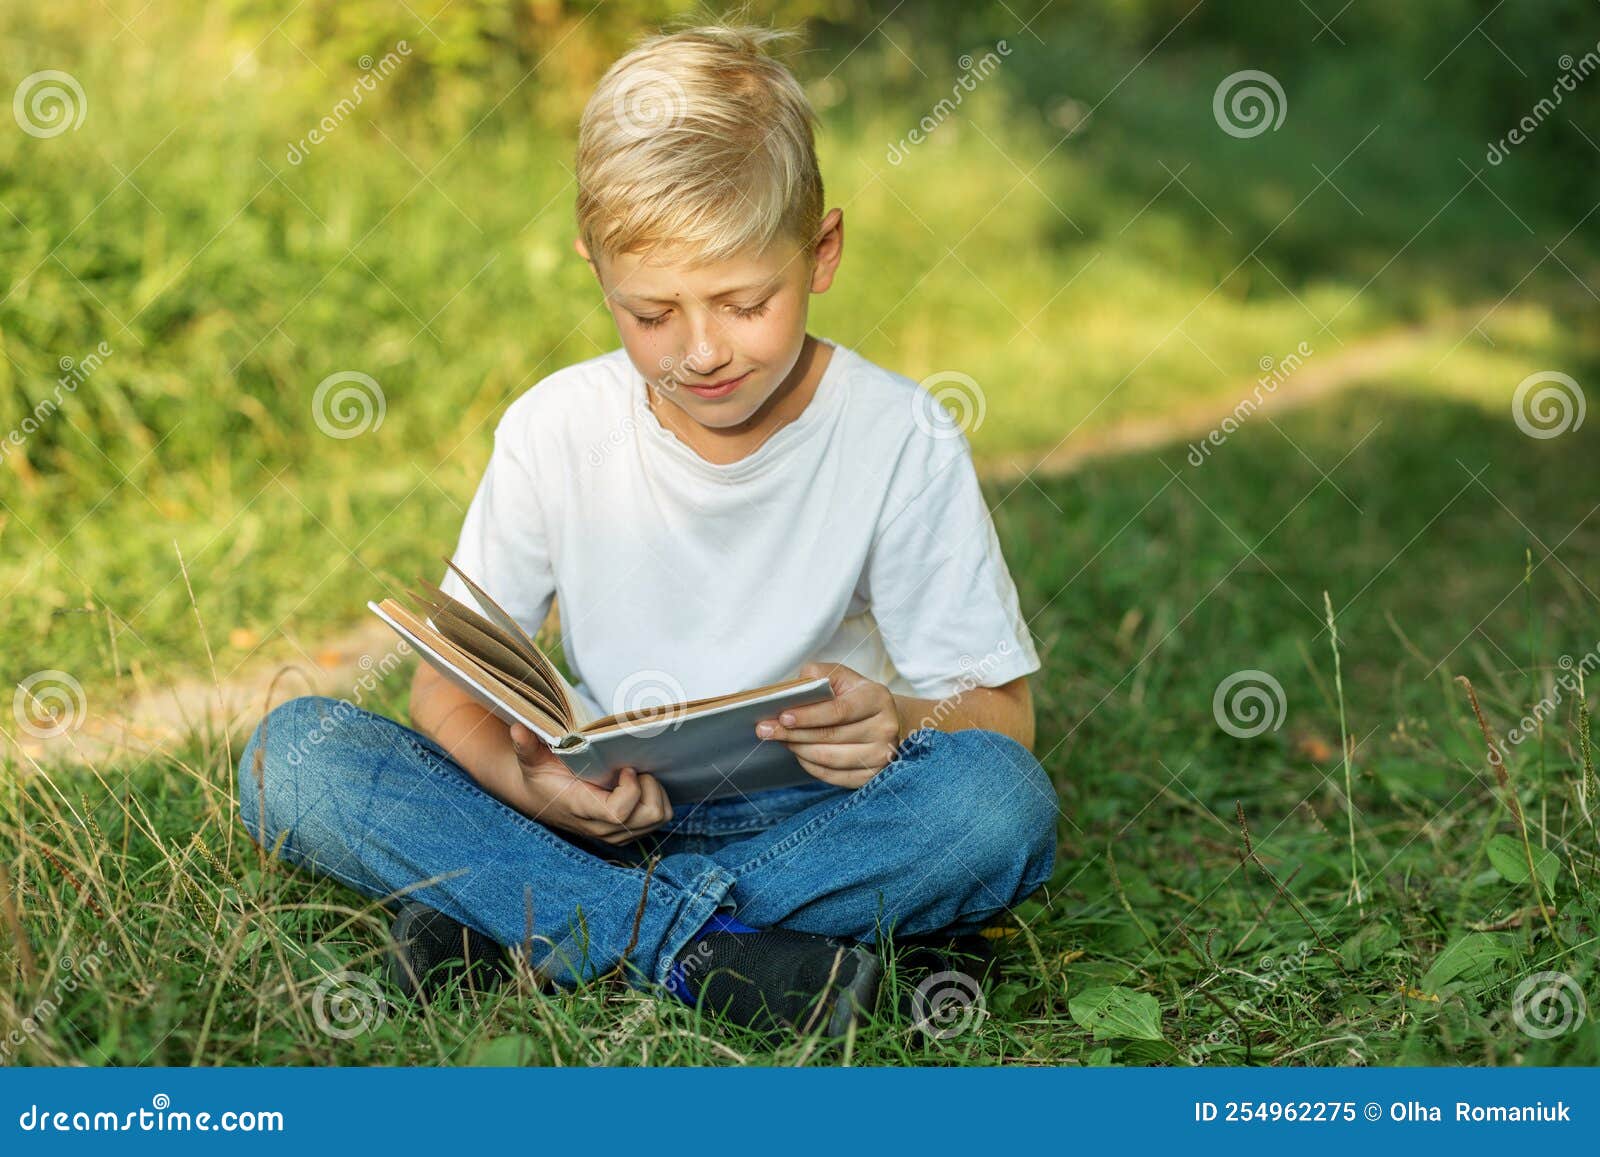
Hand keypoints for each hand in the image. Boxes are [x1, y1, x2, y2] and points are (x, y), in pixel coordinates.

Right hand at [507, 723, 671, 844]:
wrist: (539, 798)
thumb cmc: (540, 776)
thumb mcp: (531, 759)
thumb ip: (527, 746)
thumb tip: (518, 729)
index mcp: (584, 808)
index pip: (620, 812)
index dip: (632, 789)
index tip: (626, 767)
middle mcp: (603, 827)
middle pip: (649, 816)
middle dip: (652, 788)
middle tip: (636, 769)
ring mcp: (616, 832)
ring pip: (658, 818)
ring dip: (657, 794)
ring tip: (640, 775)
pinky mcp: (625, 831)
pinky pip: (657, 820)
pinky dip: (656, 800)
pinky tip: (641, 784)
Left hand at [754, 662, 905, 787]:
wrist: (885, 720)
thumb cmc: (855, 696)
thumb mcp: (842, 677)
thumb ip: (819, 675)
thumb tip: (793, 689)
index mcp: (877, 698)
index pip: (839, 710)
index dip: (808, 716)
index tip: (782, 717)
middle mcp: (885, 728)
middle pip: (832, 736)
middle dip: (794, 733)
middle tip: (765, 730)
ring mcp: (881, 755)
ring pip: (830, 759)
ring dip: (799, 750)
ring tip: (783, 739)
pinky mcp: (872, 775)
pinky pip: (833, 776)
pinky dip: (811, 766)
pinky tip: (799, 753)